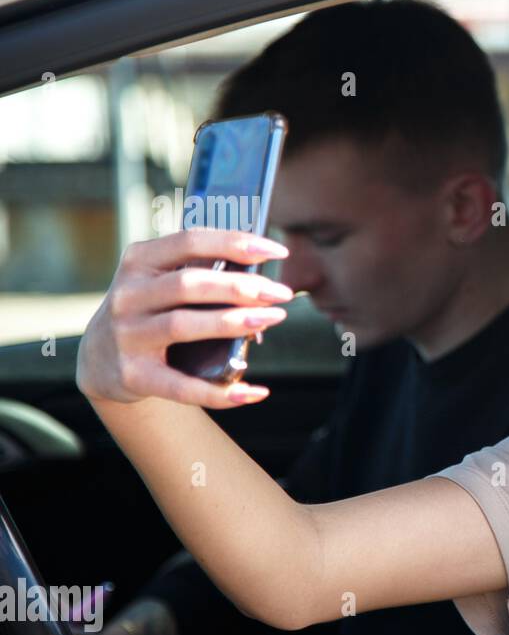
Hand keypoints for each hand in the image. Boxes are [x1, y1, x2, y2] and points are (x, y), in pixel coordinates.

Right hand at [75, 227, 292, 408]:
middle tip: (280, 292)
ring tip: (272, 319)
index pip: (189, 242)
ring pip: (183, 325)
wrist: (100, 359)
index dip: (234, 243)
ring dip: (233, 322)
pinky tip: (255, 392)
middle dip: (240, 286)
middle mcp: (128, 296)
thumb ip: (202, 274)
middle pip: (189, 285)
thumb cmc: (152, 311)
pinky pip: (182, 386)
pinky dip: (221, 392)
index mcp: (139, 262)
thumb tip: (263, 282)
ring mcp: (127, 336)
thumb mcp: (162, 282)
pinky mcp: (133, 375)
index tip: (276, 250)